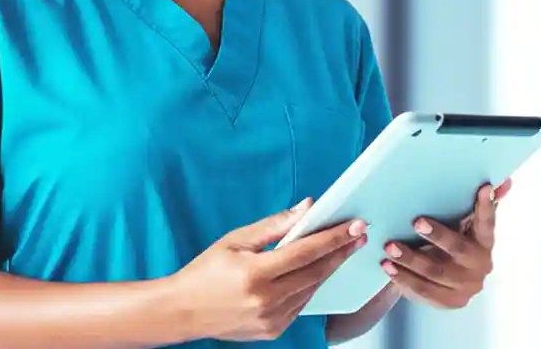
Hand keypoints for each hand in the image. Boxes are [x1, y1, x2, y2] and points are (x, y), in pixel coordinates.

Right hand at [175, 198, 367, 341]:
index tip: (354, 226)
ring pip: (311, 290)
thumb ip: (272, 226)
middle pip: (316, 272)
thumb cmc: (204, 272)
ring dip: (328, 270)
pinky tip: (313, 273)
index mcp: (254, 273)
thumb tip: (305, 209)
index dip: (332, 238)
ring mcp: (272, 319)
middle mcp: (266, 299)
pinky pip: (300, 305)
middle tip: (358, 236)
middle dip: (340, 252)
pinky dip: (309, 287)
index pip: (304, 252)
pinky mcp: (273, 331)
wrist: (182, 311)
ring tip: (340, 251)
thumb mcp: (233, 241)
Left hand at [380, 178, 512, 308]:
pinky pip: (424, 290)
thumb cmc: (449, 245)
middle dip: (437, 235)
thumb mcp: (460, 226)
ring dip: (411, 259)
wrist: (444, 285)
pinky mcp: (449, 300)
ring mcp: (465, 285)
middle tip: (416, 221)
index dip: (486, 207)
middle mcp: (480, 264)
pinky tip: (387, 266)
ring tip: (389, 247)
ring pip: (436, 272)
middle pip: (458, 249)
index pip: (487, 222)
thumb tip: (502, 181)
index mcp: (484, 241)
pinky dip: (404, 278)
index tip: (482, 187)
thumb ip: (474, 206)